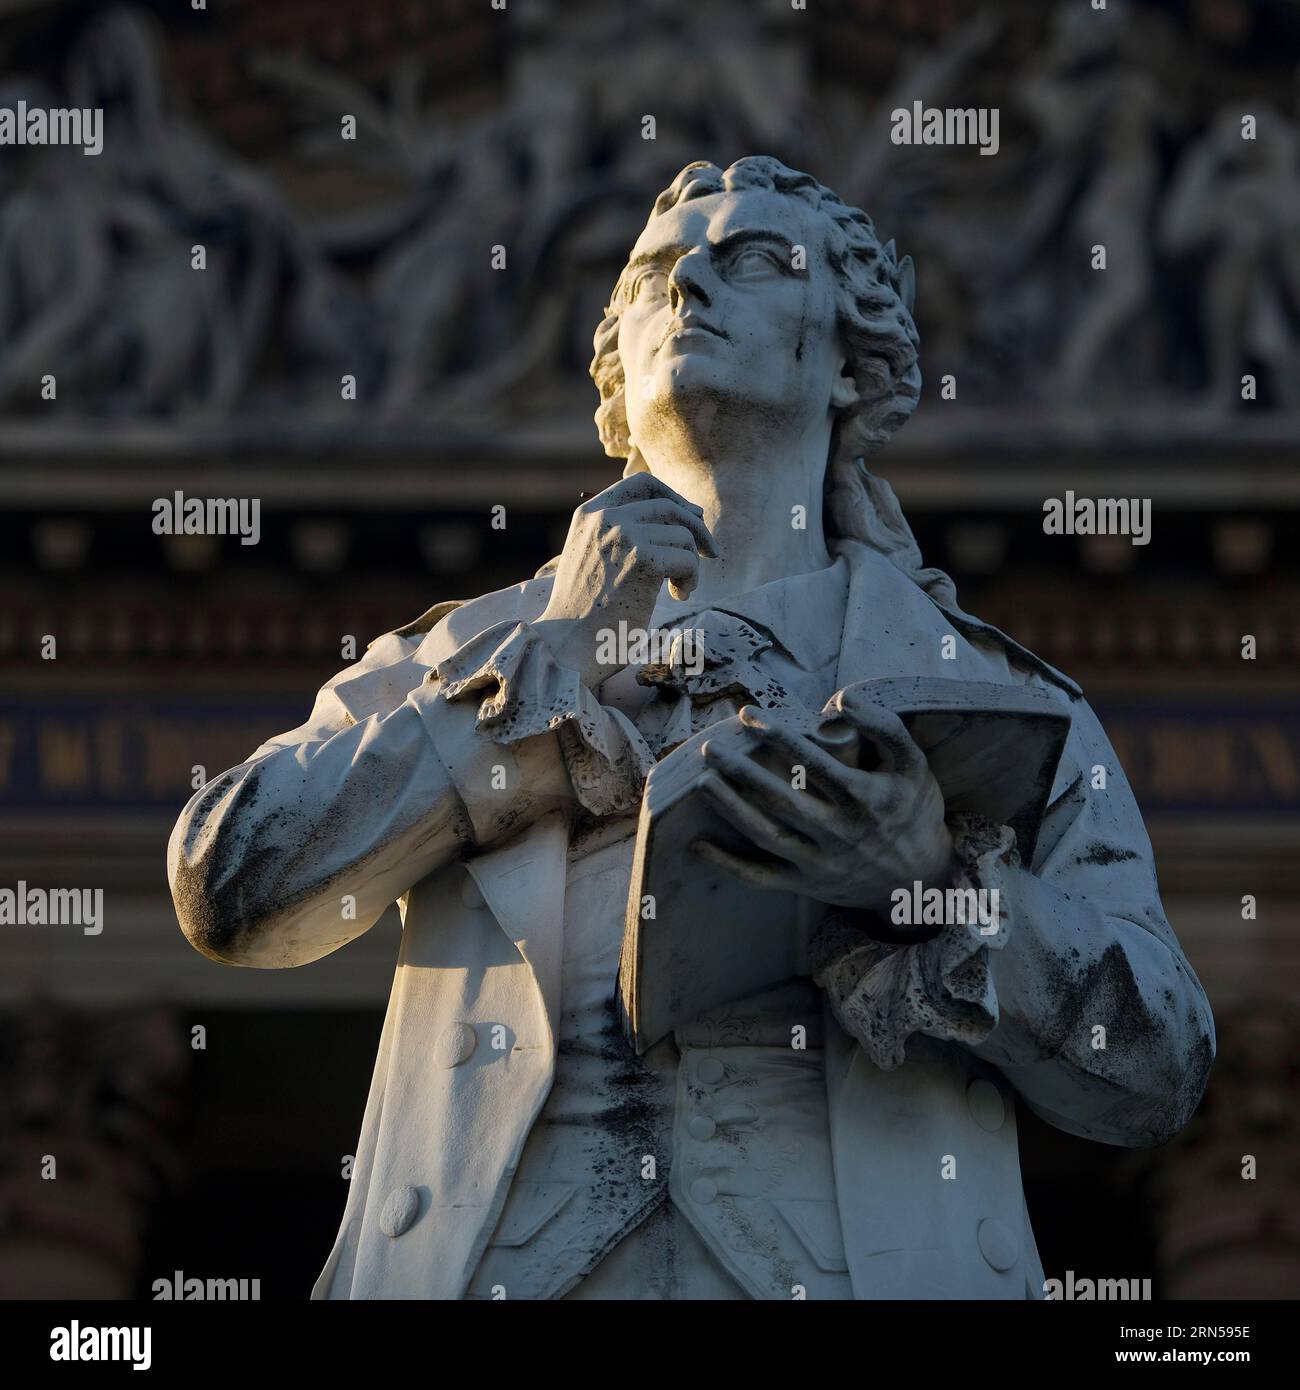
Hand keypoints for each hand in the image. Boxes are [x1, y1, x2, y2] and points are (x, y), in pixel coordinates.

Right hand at [532, 472, 715, 690]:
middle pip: (670, 507)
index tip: (692, 516)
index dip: (673, 497)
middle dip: (697, 529)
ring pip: (683, 536)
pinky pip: (688, 560)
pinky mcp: (642, 559)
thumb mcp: (592, 559)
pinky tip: (677, 596)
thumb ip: (618, 535)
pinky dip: (690, 580)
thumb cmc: (583, 613)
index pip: (641, 484)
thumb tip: (675, 520)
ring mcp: (623, 535)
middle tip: (710, 552)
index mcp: (589, 514)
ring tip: (677, 589)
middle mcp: (605, 517)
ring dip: (690, 564)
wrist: (566, 645)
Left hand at [692, 702, 952, 924]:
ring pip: (767, 836)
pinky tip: (698, 845)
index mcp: (865, 799)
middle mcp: (840, 834)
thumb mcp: (913, 764)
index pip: (811, 763)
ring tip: (701, 781)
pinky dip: (729, 865)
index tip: (746, 716)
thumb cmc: (913, 809)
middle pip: (781, 800)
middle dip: (741, 772)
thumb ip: (883, 726)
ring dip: (730, 809)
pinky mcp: (807, 885)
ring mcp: (821, 863)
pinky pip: (762, 878)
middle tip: (709, 748)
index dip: (775, 736)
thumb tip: (841, 699)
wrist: (920, 879)